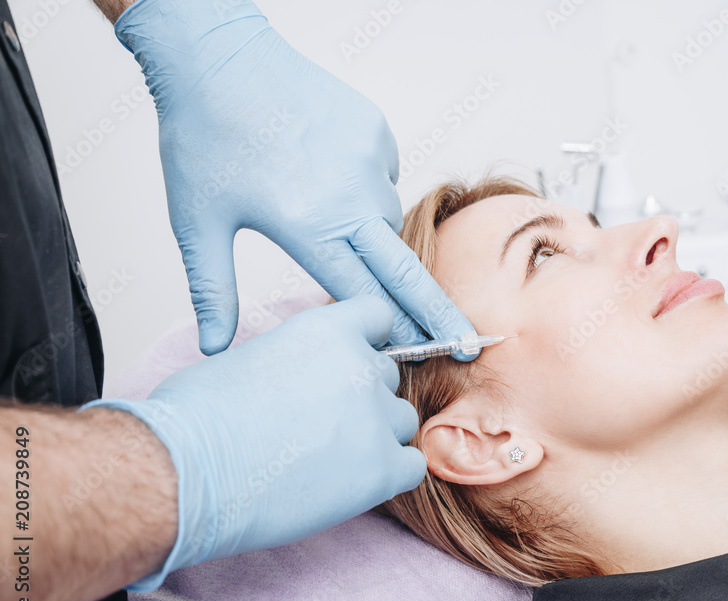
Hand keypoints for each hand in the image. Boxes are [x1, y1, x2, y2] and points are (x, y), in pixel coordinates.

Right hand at [82, 296, 423, 589]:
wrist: (184, 471)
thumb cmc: (195, 417)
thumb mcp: (251, 356)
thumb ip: (299, 358)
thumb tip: (306, 375)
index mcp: (327, 328)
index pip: (378, 318)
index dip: (364, 343)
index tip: (345, 367)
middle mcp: (360, 365)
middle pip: (386, 376)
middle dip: (361, 397)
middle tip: (319, 426)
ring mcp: (376, 417)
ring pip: (400, 421)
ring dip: (375, 437)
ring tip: (324, 460)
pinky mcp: (383, 469)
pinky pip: (411, 466)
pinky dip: (388, 475)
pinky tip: (348, 484)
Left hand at [115, 0, 476, 357]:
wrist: (216, 57)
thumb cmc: (201, 139)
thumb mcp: (197, 223)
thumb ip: (213, 291)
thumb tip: (213, 348)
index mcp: (308, 227)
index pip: (365, 297)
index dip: (398, 333)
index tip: (429, 358)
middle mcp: (349, 198)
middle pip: (405, 272)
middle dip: (439, 314)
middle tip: (470, 344)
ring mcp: (367, 161)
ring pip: (386, 217)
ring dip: (370, 233)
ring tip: (323, 212)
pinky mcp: (374, 130)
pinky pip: (382, 173)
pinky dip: (363, 184)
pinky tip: (326, 170)